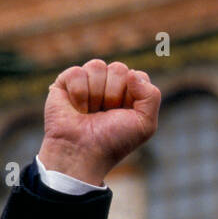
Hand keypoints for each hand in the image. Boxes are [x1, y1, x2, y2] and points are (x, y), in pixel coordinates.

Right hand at [38, 60, 160, 185]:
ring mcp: (88, 81)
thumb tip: (131, 73)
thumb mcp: (145, 124)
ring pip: (97, 66)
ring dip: (95, 95)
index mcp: (130, 92)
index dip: (131, 96)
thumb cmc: (113, 141)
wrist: (82, 152)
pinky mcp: (66, 82)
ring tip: (89, 112)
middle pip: (118, 69)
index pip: (137, 75)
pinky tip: (76, 108)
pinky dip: (78, 94)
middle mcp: (109, 84)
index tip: (123, 115)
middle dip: (113, 95)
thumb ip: (151, 96)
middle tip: (105, 115)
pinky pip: (77, 72)